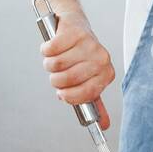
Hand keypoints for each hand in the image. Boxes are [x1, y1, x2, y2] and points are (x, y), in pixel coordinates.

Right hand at [41, 11, 113, 129]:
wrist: (74, 26)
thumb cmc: (80, 57)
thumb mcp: (89, 79)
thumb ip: (94, 102)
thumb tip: (104, 125)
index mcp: (106, 73)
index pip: (85, 95)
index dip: (69, 96)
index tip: (63, 93)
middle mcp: (101, 58)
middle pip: (66, 80)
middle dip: (56, 79)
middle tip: (58, 72)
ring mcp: (88, 44)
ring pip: (56, 65)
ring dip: (49, 64)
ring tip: (56, 59)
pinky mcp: (74, 32)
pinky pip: (50, 50)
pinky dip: (46, 50)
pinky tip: (52, 47)